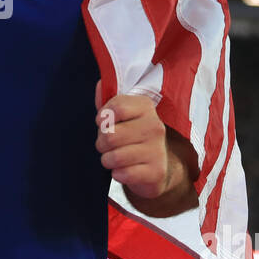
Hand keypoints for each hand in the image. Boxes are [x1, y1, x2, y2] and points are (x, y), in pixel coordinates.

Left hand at [94, 81, 192, 206]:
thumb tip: (101, 85)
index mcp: (145, 107)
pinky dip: (118, 174)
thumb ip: (108, 102)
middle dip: (101, 143)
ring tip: (115, 158)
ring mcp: (158, 149)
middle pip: (110, 135)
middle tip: (108, 146)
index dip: (102, 118)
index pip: (115, 108)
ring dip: (108, 160)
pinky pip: (123, 174)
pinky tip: (125, 170)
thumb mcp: (120, 117)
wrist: (156, 167)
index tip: (105, 124)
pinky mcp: (156, 172)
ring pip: (114, 157)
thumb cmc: (132, 137)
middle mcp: (155, 126)